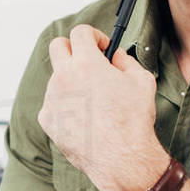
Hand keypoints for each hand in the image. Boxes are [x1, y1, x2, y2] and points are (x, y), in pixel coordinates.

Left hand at [38, 23, 166, 190]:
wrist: (122, 159)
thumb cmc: (134, 120)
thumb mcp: (142, 81)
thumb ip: (126, 61)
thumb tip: (116, 56)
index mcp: (86, 63)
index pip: (80, 32)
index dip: (94, 36)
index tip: (101, 47)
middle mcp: (63, 77)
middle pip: (57, 47)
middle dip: (73, 48)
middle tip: (87, 61)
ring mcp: (52, 99)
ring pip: (57, 78)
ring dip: (72, 81)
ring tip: (93, 101)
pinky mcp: (47, 119)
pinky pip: (53, 103)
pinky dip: (66, 105)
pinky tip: (84, 118)